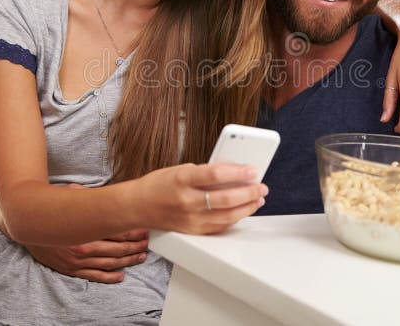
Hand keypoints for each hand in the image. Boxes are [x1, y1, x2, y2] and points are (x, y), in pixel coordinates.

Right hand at [21, 183, 147, 282]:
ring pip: (108, 264)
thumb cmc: (51, 210)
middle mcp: (81, 247)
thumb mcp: (70, 197)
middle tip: (147, 242)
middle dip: (134, 246)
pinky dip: (108, 277)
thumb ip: (89, 197)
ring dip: (127, 260)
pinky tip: (120, 275)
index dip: (133, 231)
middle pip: (116, 249)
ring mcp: (76, 261)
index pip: (115, 231)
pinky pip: (93, 276)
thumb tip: (109, 195)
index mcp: (84, 229)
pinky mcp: (71, 269)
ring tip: (140, 256)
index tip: (145, 228)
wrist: (27, 226)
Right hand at [136, 163, 267, 234]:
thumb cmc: (159, 184)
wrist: (138, 205)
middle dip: (249, 192)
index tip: (252, 170)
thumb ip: (206, 171)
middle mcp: (186, 200)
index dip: (238, 172)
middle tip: (261, 186)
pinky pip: (219, 226)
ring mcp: (189, 219)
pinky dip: (235, 218)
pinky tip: (243, 211)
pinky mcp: (192, 231)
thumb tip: (234, 172)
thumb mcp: (181, 169)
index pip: (216, 174)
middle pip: (225, 198)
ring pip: (226, 216)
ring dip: (247, 207)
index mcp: (182, 179)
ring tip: (258, 199)